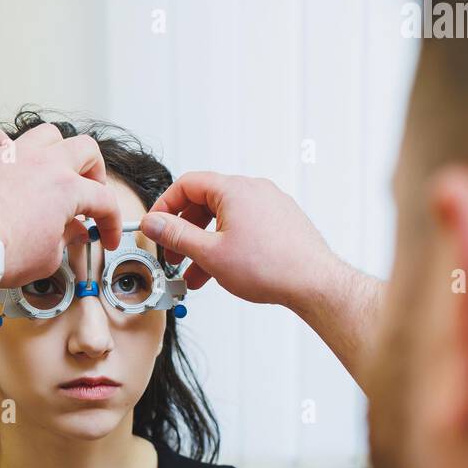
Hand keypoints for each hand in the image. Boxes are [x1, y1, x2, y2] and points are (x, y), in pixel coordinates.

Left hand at [0, 120, 121, 286]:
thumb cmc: (1, 253)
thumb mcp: (47, 258)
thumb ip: (65, 240)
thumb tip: (71, 233)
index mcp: (66, 189)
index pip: (104, 201)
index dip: (110, 222)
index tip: (105, 235)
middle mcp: (42, 163)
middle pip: (84, 149)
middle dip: (94, 171)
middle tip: (89, 191)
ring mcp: (11, 154)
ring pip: (45, 133)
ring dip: (54, 150)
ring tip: (51, 170)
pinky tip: (1, 156)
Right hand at [140, 171, 339, 311]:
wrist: (314, 283)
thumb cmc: (271, 267)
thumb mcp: (210, 254)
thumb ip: (177, 236)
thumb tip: (154, 223)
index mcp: (234, 189)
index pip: (187, 184)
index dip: (165, 206)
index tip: (156, 226)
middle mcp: (254, 190)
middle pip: (206, 203)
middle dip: (185, 232)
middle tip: (173, 255)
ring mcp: (270, 205)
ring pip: (225, 220)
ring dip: (205, 245)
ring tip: (195, 275)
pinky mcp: (280, 222)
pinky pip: (244, 228)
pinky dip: (228, 245)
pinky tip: (222, 271)